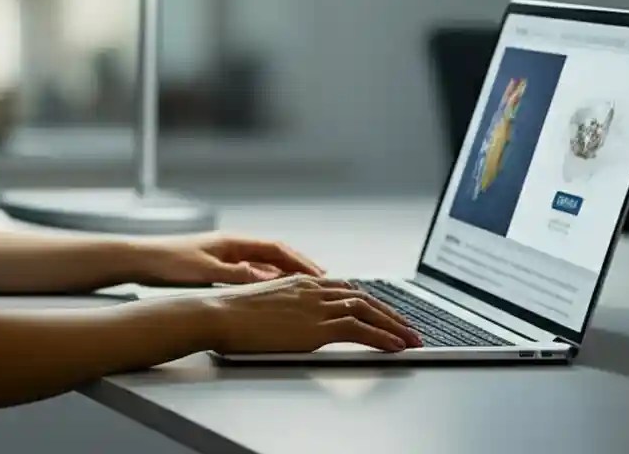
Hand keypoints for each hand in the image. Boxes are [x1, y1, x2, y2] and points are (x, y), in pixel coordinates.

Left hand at [133, 233, 325, 286]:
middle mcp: (231, 245)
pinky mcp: (216, 265)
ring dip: (284, 272)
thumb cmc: (169, 262)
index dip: (299, 260)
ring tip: (304, 286)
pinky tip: (272, 290)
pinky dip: (266, 278)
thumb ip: (236, 275)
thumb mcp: (206, 271)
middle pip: (273, 254)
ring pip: (263, 263)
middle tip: (321, 279)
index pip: (275, 248)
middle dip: (298, 265)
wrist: (141, 259)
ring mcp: (224, 254)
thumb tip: (267, 279)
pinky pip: (250, 270)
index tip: (319, 272)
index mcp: (232, 242)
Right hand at [203, 275, 422, 353]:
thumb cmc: (229, 313)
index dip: (369, 301)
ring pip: (367, 311)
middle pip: (362, 297)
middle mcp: (312, 289)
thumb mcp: (262, 304)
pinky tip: (394, 346)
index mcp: (300, 282)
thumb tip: (290, 319)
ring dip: (394, 326)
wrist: (217, 314)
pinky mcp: (316, 326)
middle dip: (389, 313)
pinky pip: (359, 329)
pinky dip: (382, 337)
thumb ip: (283, 307)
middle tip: (407, 326)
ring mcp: (316, 306)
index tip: (383, 311)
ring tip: (411, 339)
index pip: (345, 288)